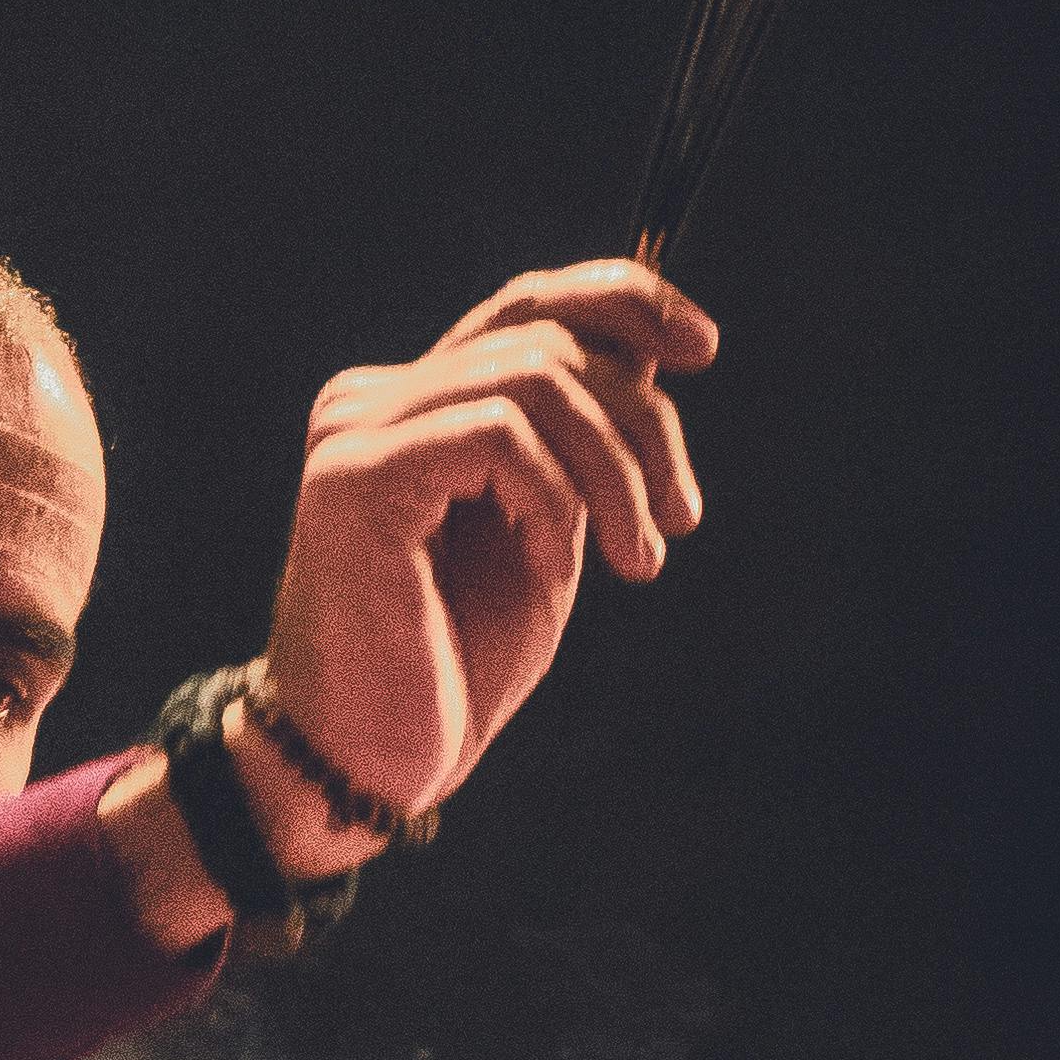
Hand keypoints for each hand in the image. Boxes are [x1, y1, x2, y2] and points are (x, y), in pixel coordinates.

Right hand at [250, 255, 714, 839]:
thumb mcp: (549, 529)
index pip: (526, 300)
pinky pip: (497, 437)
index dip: (624, 299)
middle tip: (677, 518)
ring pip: (534, 379)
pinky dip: (554, 499)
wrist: (370, 760)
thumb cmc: (455, 661)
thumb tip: (655, 348)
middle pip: (547, 338)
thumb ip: (580, 441)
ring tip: (636, 560)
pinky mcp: (355, 478)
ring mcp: (355, 432)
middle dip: (643, 423)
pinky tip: (552, 566)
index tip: (704, 347)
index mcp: (414, 401)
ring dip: (616, 472)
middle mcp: (371, 398)